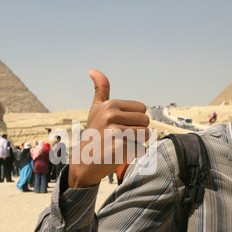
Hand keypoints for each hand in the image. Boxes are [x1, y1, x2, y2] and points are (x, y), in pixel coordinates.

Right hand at [68, 70, 149, 187]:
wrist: (85, 162)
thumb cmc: (95, 133)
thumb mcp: (96, 109)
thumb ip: (100, 90)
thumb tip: (93, 70)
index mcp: (110, 105)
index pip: (142, 109)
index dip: (134, 119)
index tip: (119, 125)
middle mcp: (111, 116)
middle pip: (146, 122)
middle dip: (137, 131)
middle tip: (120, 137)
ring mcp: (115, 132)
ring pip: (145, 135)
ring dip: (137, 142)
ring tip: (120, 144)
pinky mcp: (119, 148)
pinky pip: (141, 149)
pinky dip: (134, 154)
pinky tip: (119, 154)